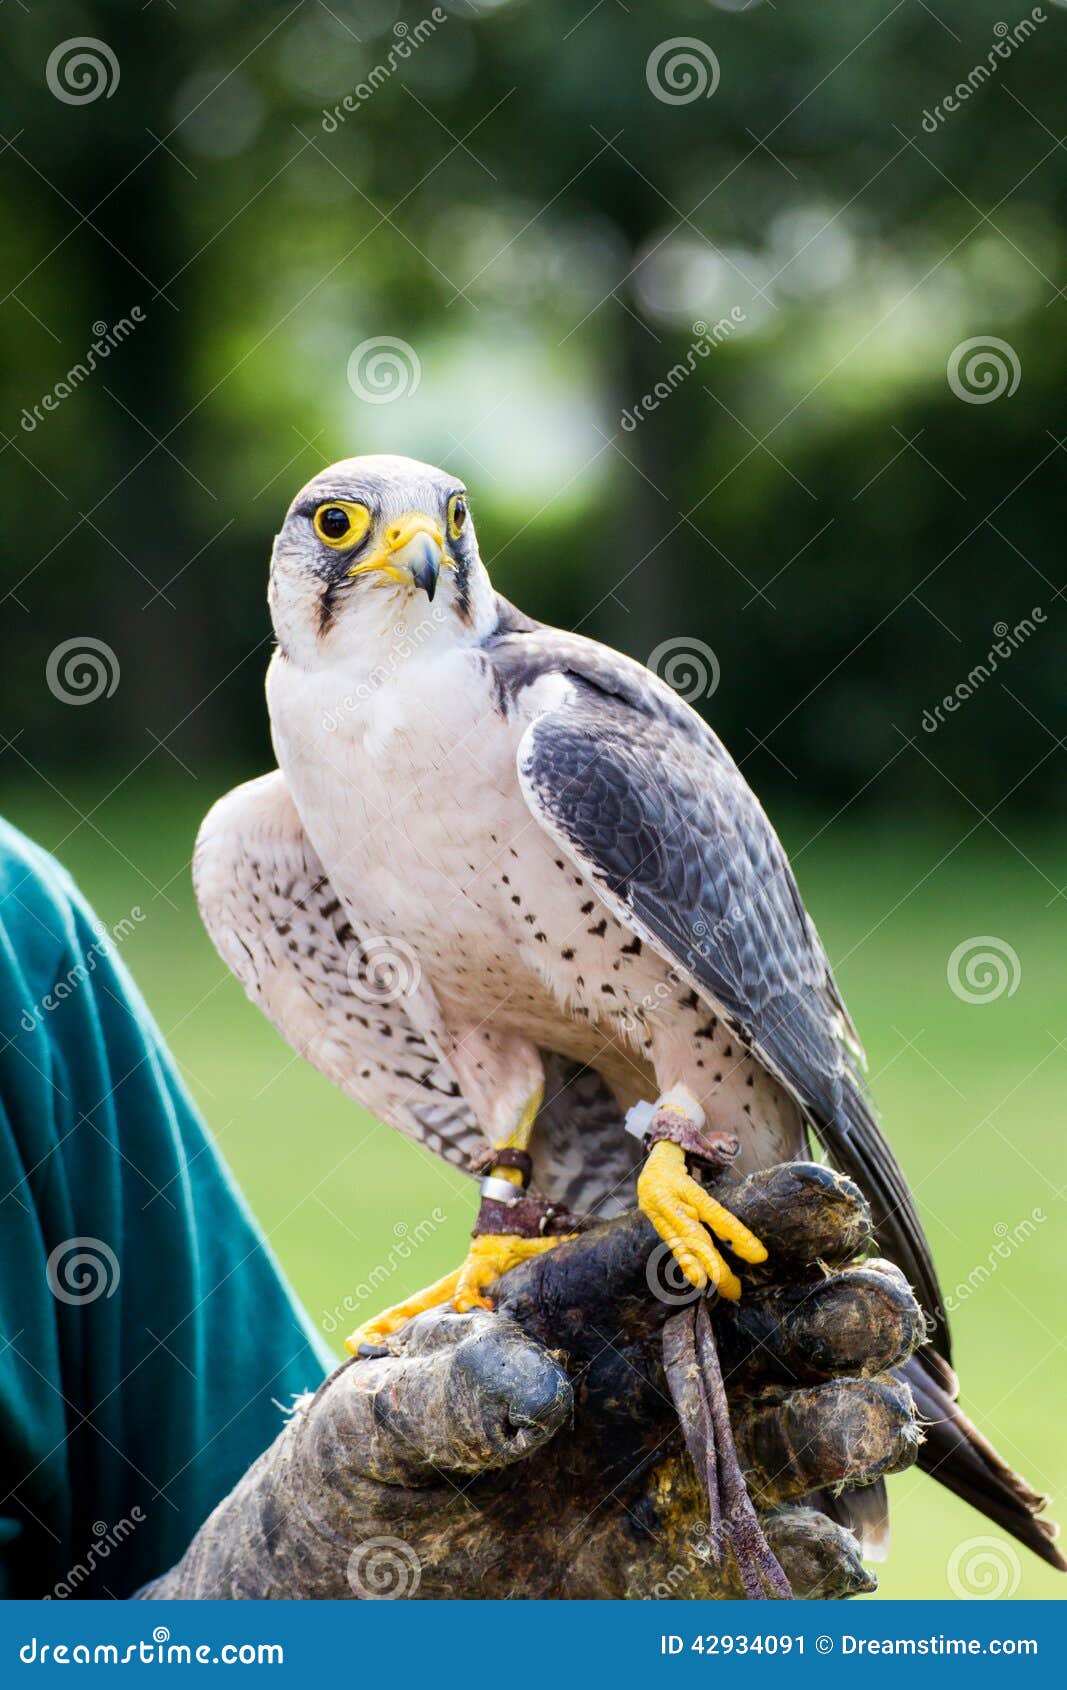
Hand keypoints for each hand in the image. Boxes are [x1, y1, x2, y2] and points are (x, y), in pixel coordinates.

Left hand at [141, 1162, 921, 1599]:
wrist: (342, 1601)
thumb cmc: (353, 1470)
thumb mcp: (370, 1416)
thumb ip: (446, 1389)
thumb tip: (540, 1395)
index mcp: (595, 1300)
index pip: (705, 1230)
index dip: (775, 1206)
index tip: (824, 1200)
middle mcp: (661, 1375)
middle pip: (791, 1324)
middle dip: (847, 1307)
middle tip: (875, 1311)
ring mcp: (679, 1473)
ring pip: (808, 1433)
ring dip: (854, 1425)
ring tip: (876, 1423)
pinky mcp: (678, 1574)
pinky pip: (776, 1559)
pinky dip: (819, 1555)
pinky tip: (832, 1551)